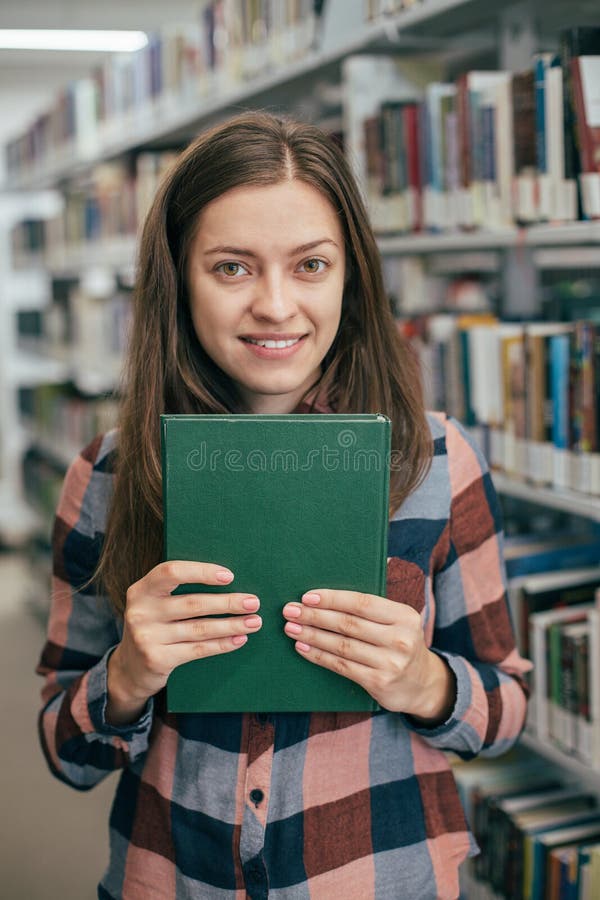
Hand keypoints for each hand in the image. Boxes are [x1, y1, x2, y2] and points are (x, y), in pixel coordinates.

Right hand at [107, 561, 261, 724]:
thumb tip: (228, 579)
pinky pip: (198, 649)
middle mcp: (141, 612)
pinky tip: (239, 639)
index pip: (171, 572)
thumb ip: (178, 590)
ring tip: (254, 622)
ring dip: (232, 625)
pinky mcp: (157, 659)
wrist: (130, 668)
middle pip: (193, 603)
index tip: (229, 576)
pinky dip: (222, 644)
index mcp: (142, 590)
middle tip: (253, 602)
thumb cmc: (154, 625)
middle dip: (228, 602)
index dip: (201, 572)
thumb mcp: (156, 603)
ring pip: (200, 628)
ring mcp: (147, 637)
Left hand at [282, 590, 454, 722]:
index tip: (307, 596)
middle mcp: (400, 639)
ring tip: (291, 628)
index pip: (362, 603)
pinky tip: (303, 648)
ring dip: (312, 635)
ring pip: (342, 646)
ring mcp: (390, 663)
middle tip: (290, 610)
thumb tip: (330, 592)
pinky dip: (319, 656)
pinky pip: (342, 666)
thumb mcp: (398, 620)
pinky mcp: (379, 682)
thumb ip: (373, 606)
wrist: (422, 684)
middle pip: (348, 624)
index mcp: (404, 616)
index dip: (332, 599)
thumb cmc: (400, 643)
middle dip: (315, 616)